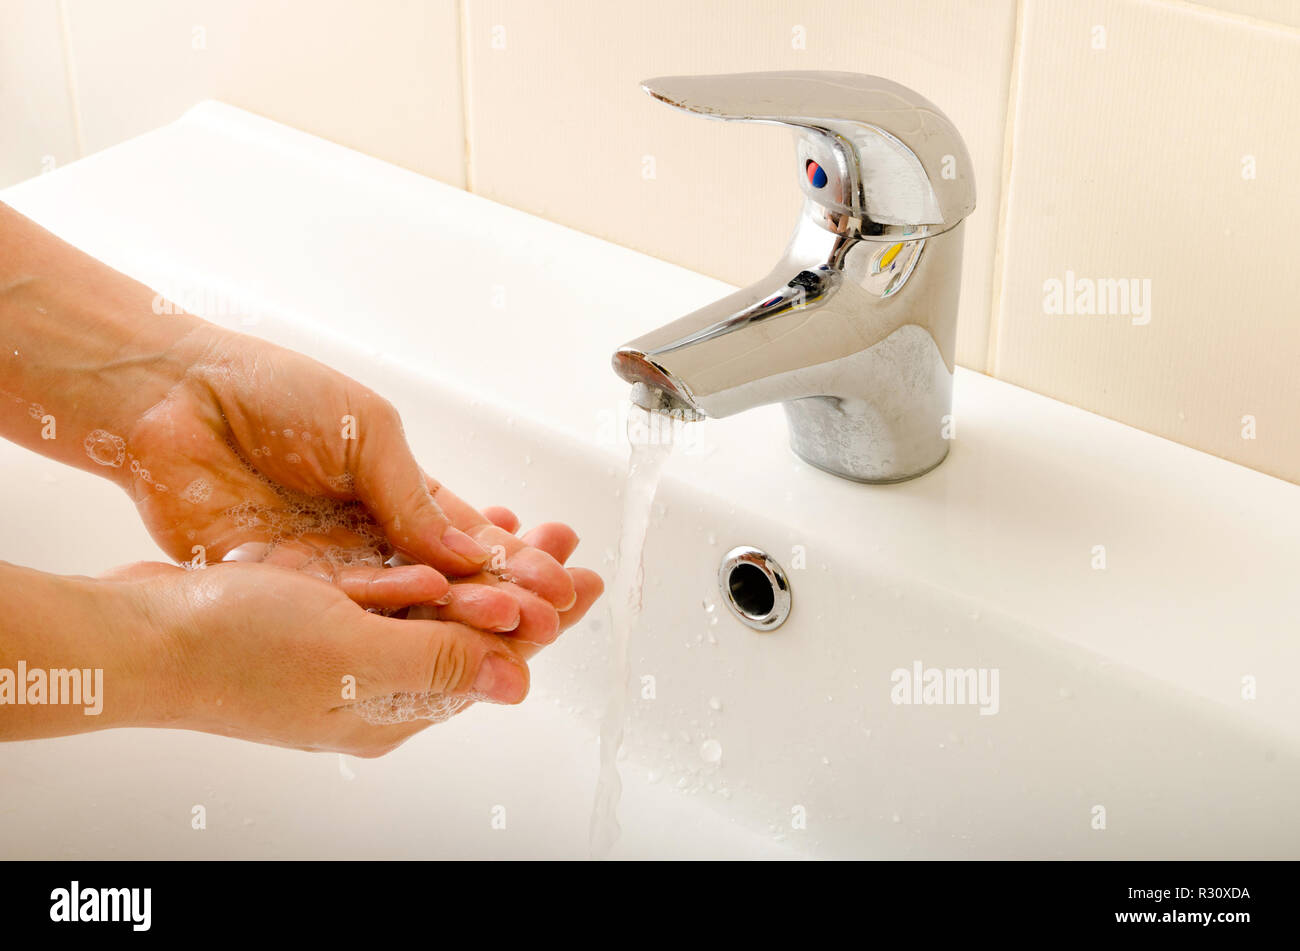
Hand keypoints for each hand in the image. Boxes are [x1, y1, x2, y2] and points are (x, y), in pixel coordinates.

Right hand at [103, 504, 601, 752]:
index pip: (492, 660)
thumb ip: (441, 659)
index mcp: (395, 705)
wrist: (135, 635)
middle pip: (471, 629)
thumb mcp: (354, 654)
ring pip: (433, 606)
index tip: (584, 577)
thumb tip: (519, 681)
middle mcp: (376, 685)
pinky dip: (424, 563)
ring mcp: (343, 654)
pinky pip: (386, 591)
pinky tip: (450, 541)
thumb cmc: (233, 651)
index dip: (544, 614)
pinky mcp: (313, 622)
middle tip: (567, 539)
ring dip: (481, 566)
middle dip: (523, 580)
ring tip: (526, 529)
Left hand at [122, 324, 575, 611]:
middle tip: (547, 620)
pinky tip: (431, 620)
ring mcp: (326, 564)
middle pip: (442, 581)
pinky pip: (339, 606)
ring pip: (399, 602)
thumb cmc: (271, 392)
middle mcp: (368, 536)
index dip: (512, 562)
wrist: (173, 394)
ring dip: (451, 616)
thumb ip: (411, 492)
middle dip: (497, 598)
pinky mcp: (279, 584)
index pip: (465, 538)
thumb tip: (466, 548)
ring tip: (504, 627)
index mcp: (395, 492)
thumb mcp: (367, 428)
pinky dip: (385, 614)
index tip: (560, 584)